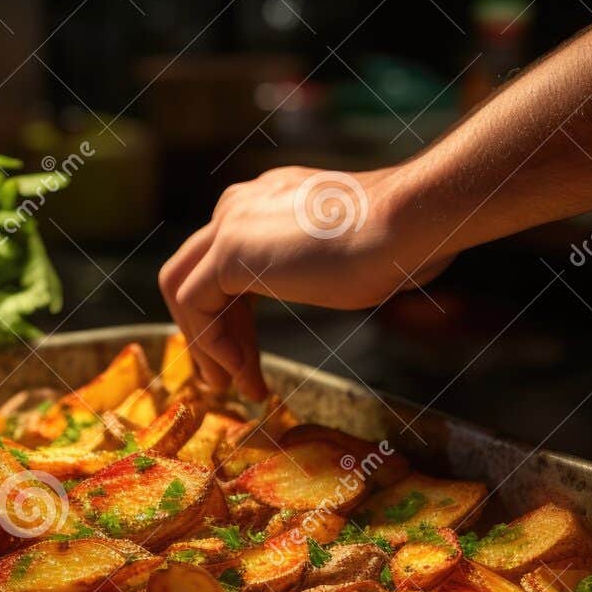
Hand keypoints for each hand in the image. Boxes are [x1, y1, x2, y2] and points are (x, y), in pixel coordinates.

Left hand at [159, 164, 444, 399]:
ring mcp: (230, 223)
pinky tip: (242, 370)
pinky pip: (196, 304)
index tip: (249, 365)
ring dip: (204, 346)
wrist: (406, 224)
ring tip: (230, 388)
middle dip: (210, 336)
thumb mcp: (344, 256)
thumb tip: (329, 282)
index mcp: (265, 204)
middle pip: (198, 279)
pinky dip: (212, 345)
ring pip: (185, 290)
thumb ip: (317, 266)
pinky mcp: (229, 250)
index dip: (234, 322)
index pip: (226, 268)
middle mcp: (240, 206)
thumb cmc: (396, 242)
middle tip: (228, 383)